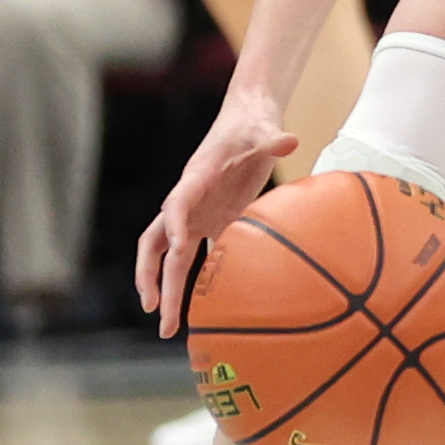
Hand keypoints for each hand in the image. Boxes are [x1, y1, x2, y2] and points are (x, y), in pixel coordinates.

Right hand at [136, 86, 297, 337]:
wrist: (247, 120)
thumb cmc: (251, 125)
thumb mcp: (264, 129)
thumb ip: (274, 138)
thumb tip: (291, 139)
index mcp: (196, 178)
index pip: (177, 204)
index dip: (174, 226)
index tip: (177, 251)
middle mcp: (188, 200)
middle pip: (158, 243)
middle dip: (152, 277)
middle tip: (155, 311)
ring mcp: (197, 214)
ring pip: (169, 256)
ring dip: (166, 287)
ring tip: (168, 324)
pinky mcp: (212, 221)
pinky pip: (198, 255)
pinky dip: (198, 280)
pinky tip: (205, 308)